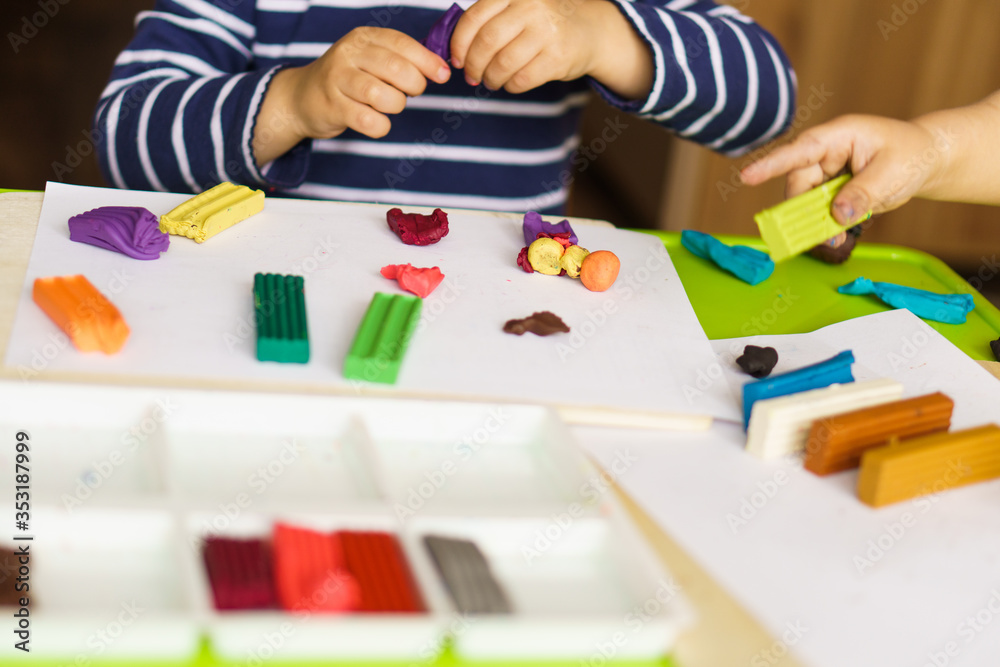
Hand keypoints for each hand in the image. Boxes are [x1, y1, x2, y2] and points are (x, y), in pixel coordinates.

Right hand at [253, 27, 449, 164]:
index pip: (402, 44)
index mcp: (362, 38)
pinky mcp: (333, 107)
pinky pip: (369, 121)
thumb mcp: (369, 58)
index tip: (443, 75)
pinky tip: (376, 122)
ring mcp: (338, 80)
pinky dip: (381, 126)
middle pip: (396, 69)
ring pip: (383, 95)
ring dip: (396, 105)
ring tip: (389, 105)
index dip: (427, 61)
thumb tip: (441, 68)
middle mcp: (348, 54)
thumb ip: (401, 59)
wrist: (301, 97)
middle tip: (411, 92)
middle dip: (414, 85)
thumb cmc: (347, 79)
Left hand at [449, 0, 651, 98]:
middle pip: (486, 42)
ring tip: (491, 81)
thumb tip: (455, 50)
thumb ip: (491, 20)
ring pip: (502, 64)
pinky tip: (510, 83)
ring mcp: (547, 32)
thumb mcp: (519, 9)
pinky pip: (521, 79)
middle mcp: (532, 8)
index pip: (474, 18)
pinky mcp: (558, 57)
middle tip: (471, 75)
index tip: (456, 59)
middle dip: (473, 65)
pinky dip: (510, 86)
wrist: (591, 31)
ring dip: (490, 78)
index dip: (459, 43)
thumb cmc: (545, 23)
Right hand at [739, 115, 942, 225]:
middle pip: (799, 183)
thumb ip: (862, 193)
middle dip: (803, 210)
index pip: (800, 150)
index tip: (747, 177)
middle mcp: (827, 153)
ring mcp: (828, 172)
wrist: (926, 160)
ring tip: (834, 240)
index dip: (771, 164)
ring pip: (806, 201)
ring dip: (816, 222)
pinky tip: (838, 236)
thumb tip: (837, 215)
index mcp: (839, 136)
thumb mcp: (891, 173)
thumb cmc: (911, 153)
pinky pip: (819, 210)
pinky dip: (826, 226)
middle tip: (819, 235)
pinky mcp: (832, 190)